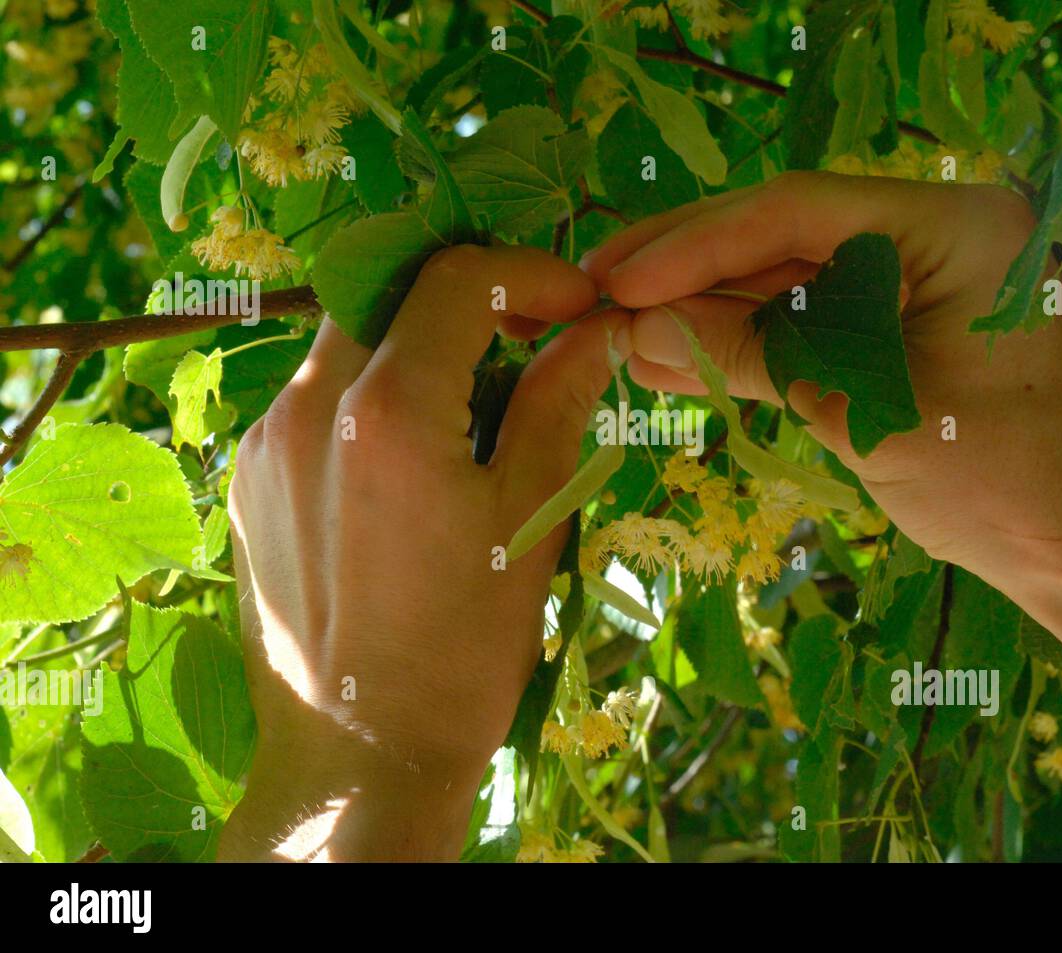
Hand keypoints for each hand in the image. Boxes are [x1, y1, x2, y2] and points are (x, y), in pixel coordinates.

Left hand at [220, 245, 628, 860]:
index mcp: (387, 412)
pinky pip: (314, 398)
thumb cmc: (463, 649)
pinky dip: (372, 391)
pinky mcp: (249, 480)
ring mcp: (265, 443)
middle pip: (387, 289)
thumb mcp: (532, 519)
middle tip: (527, 335)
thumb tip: (596, 331)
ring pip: (343, 340)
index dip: (529, 272)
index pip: (456, 276)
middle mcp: (306, 407)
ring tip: (476, 399)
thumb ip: (558, 402)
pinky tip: (414, 454)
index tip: (575, 305)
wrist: (357, 756)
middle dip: (465, 292)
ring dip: (415, 340)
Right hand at [582, 171, 1061, 586]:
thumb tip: (635, 329)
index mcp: (956, 225)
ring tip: (616, 332)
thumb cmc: (1007, 485)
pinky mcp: (906, 330)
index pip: (799, 212)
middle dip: (690, 270)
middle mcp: (936, 235)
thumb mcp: (869, 414)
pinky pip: (813, 325)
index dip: (696, 245)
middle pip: (787, 236)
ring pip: (790, 282)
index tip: (616, 281)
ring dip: (708, 312)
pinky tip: (676, 360)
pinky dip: (748, 347)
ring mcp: (920, 282)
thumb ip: (754, 358)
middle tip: (595, 291)